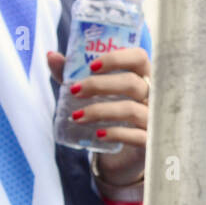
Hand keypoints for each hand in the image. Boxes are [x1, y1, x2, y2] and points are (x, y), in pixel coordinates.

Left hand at [47, 48, 148, 186]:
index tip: (92, 66)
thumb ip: (74, 74)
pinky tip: (99, 134)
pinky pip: (137, 136)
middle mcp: (153, 94)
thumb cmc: (113, 110)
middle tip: (75, 91)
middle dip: (101, 85)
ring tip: (76, 117)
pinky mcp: (150, 140)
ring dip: (101, 111)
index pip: (139, 57)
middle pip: (133, 83)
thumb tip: (51, 56)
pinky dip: (117, 133)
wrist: (128, 148)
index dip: (117, 58)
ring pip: (131, 110)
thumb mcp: (94, 90)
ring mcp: (154, 117)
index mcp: (143, 75)